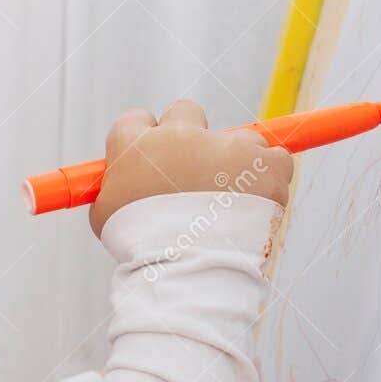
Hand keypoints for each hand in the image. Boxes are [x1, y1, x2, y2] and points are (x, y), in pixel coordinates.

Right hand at [88, 99, 293, 237]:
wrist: (190, 269)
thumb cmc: (143, 248)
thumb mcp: (106, 217)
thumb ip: (112, 191)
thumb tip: (116, 186)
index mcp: (136, 144)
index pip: (138, 119)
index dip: (148, 137)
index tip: (157, 156)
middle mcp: (179, 134)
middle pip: (186, 112)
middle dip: (194, 137)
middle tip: (199, 172)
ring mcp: (225, 145)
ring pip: (237, 139)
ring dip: (237, 163)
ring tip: (234, 205)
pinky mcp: (263, 161)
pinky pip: (274, 158)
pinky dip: (270, 177)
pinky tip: (261, 204)